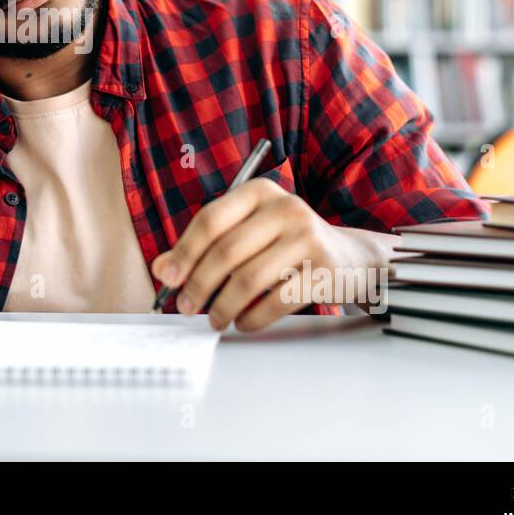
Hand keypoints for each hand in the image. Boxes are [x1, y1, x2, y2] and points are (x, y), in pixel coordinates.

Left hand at [150, 178, 384, 331]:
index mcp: (259, 192)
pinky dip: (253, 317)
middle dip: (199, 285)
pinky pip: (276, 301)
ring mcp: (307, 238)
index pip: (210, 220)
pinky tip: (243, 322)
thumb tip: (162, 268)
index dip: (184, 252)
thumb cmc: (287, 243)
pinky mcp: (323, 270)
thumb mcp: (248, 232)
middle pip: (226, 251)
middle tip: (185, 307)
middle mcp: (285, 208)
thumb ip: (205, 246)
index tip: (167, 279)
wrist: (351, 257)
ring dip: (223, 306)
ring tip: (215, 320)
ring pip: (249, 279)